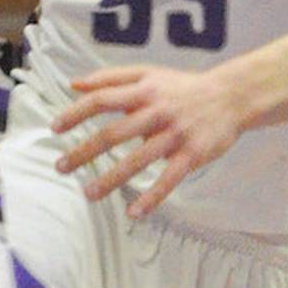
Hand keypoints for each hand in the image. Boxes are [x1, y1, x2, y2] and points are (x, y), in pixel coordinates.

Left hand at [53, 64, 243, 217]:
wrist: (232, 96)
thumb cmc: (183, 87)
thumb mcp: (149, 73)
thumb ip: (111, 78)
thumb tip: (74, 84)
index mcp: (144, 91)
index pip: (102, 99)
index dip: (76, 113)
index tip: (55, 128)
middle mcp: (157, 112)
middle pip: (113, 133)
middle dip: (84, 152)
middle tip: (61, 167)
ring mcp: (175, 135)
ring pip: (138, 160)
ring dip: (110, 179)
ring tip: (88, 194)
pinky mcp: (193, 155)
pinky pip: (169, 179)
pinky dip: (151, 197)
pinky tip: (133, 213)